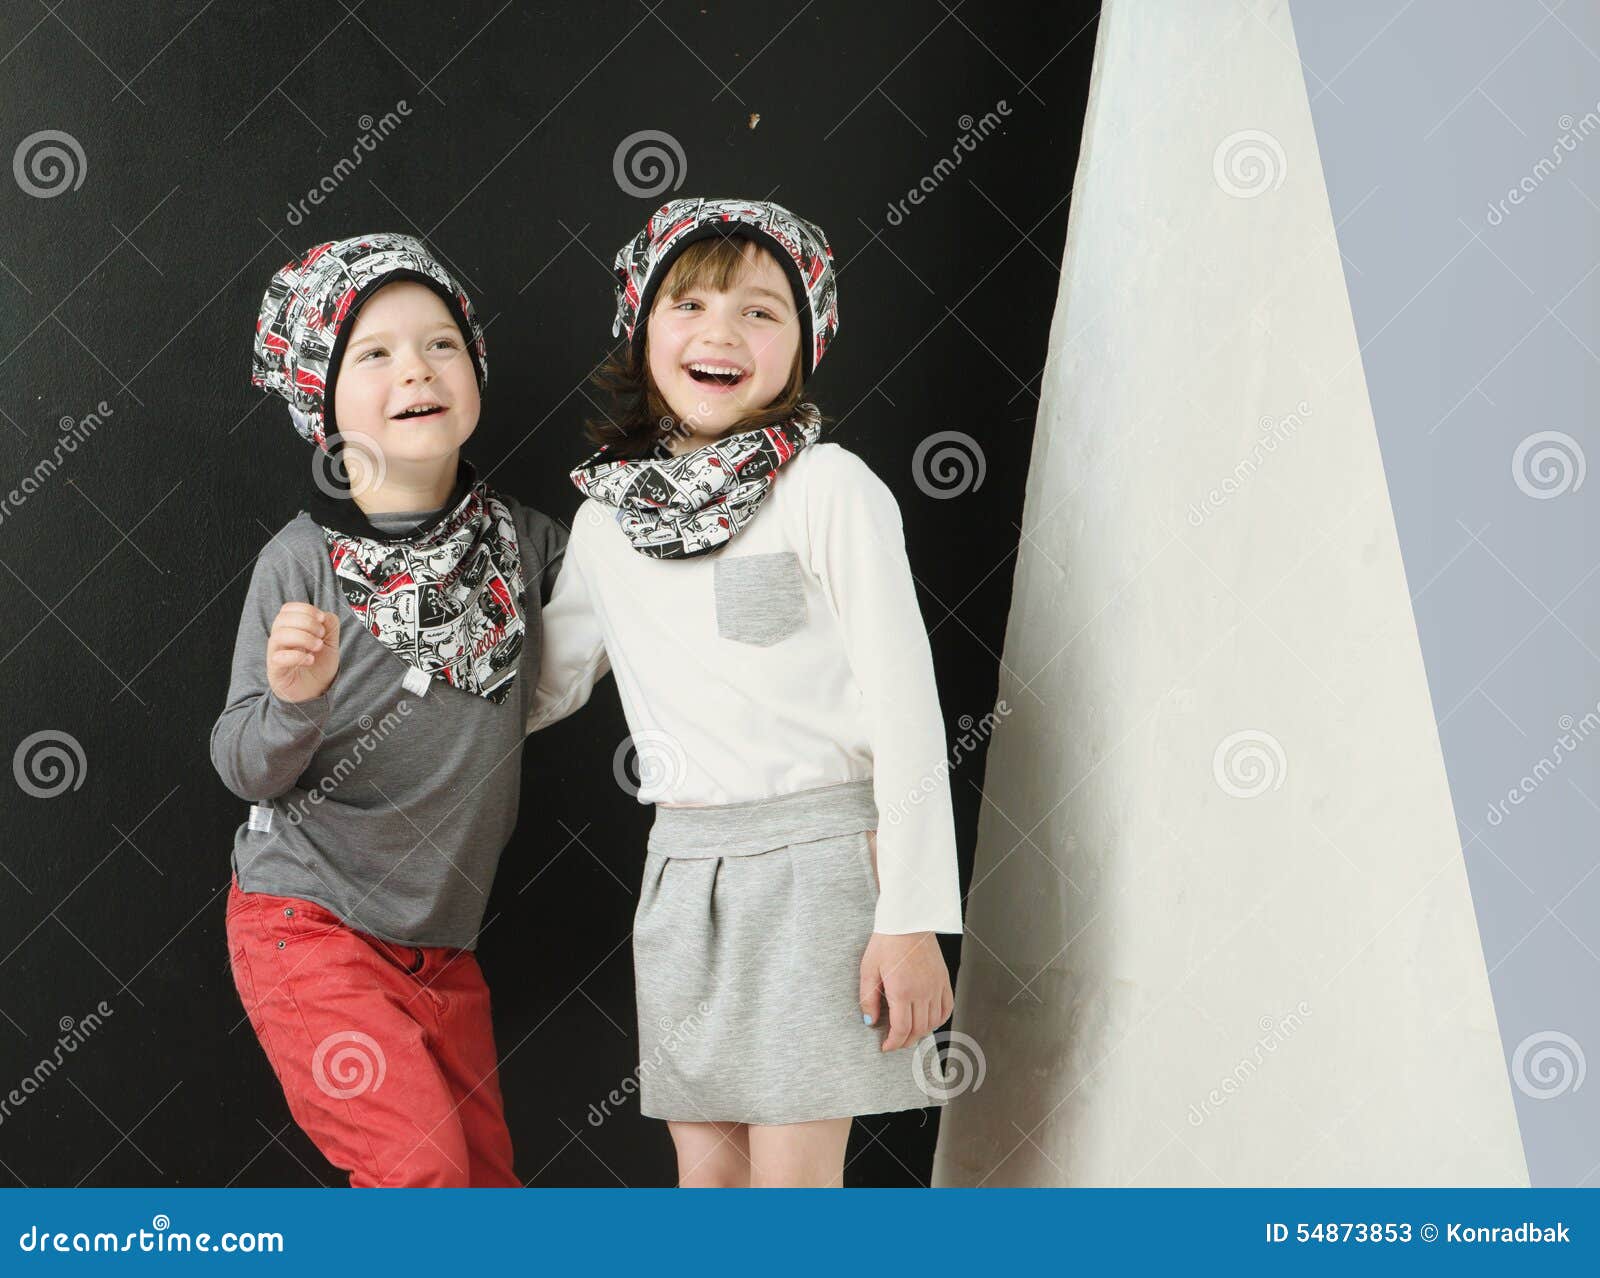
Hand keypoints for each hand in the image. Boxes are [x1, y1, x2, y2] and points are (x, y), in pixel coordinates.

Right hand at [266, 602, 339, 702]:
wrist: (315, 692)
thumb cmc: (319, 665)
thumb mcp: (331, 642)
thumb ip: (330, 625)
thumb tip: (325, 615)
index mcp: (290, 629)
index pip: (287, 609)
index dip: (305, 609)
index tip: (322, 619)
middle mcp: (280, 640)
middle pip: (281, 620)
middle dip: (306, 623)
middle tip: (321, 635)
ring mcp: (275, 655)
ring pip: (278, 636)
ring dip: (303, 638)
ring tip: (318, 647)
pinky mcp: (276, 671)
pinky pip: (278, 658)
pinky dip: (296, 656)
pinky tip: (310, 660)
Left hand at [858, 929, 953, 1052]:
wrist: (908, 920)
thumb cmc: (886, 941)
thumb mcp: (868, 969)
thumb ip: (868, 998)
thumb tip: (870, 1021)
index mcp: (902, 990)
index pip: (902, 1029)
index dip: (893, 1043)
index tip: (885, 1047)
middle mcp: (923, 991)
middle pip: (918, 1030)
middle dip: (905, 1041)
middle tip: (894, 1042)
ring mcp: (936, 986)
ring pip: (933, 1022)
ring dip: (921, 1033)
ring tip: (908, 1032)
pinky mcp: (944, 980)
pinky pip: (946, 1008)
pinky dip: (938, 1020)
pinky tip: (927, 1020)